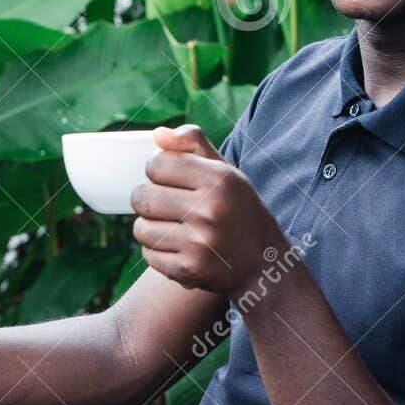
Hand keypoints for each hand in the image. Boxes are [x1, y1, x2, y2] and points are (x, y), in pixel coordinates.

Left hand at [129, 124, 288, 297]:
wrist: (264, 264)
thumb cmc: (238, 210)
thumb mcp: (226, 172)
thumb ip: (194, 144)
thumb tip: (157, 134)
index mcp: (219, 179)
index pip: (156, 164)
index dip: (157, 171)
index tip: (168, 179)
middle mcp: (210, 210)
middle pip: (142, 196)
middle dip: (147, 199)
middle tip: (164, 205)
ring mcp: (200, 243)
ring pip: (141, 228)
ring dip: (148, 227)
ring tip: (170, 227)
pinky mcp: (190, 270)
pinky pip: (149, 255)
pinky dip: (157, 252)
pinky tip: (178, 248)